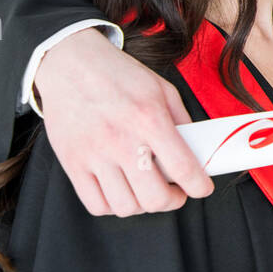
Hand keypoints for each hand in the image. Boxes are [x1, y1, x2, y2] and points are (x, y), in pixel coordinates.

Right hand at [35, 28, 213, 215]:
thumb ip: (181, 121)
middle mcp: (122, 140)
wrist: (70, 64)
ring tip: (147, 189)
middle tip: (175, 192)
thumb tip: (197, 151)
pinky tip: (121, 190)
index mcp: (149, 119)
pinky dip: (113, 206)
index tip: (202, 188)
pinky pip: (96, 204)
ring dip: (143, 205)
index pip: (183, 168)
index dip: (199, 186)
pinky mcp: (72, 163)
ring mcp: (94, 154)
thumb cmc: (118, 75)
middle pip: (155, 198)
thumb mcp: (161, 89)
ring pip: (126, 207)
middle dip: (173, 200)